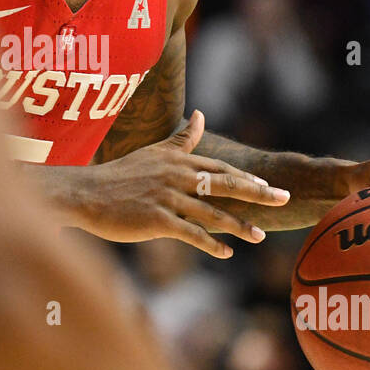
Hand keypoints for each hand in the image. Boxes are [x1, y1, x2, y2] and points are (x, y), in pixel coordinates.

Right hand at [73, 110, 290, 257]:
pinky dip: (211, 245)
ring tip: (260, 237)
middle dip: (257, 192)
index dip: (244, 177)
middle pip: (225, 184)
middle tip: (283, 198)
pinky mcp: (157, 220)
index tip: (267, 185)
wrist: (85, 194)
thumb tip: (202, 115)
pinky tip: (227, 253)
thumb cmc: (118, 175)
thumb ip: (181, 139)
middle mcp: (176, 176)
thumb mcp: (152, 152)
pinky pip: (192, 234)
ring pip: (213, 212)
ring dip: (239, 226)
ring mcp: (168, 198)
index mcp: (176, 161)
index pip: (218, 167)